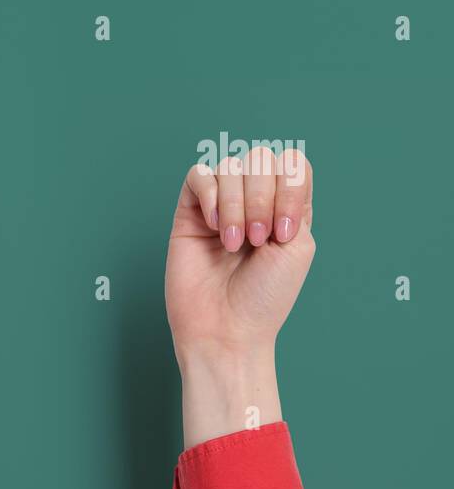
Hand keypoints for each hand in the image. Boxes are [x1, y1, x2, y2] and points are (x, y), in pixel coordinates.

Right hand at [165, 147, 313, 447]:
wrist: (226, 329)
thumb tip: (266, 171)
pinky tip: (214, 226)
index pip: (291, 164)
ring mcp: (220, 205)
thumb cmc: (264, 298)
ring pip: (231, 166)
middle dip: (263, 198)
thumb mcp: (299, 246)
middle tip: (257, 240)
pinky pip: (198, 176)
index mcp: (286, 207)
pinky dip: (211, 195)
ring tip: (233, 243)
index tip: (284, 231)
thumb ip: (294, 201)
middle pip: (262, 159)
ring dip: (237, 205)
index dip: (290, 186)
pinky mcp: (189, 213)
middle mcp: (253, 201)